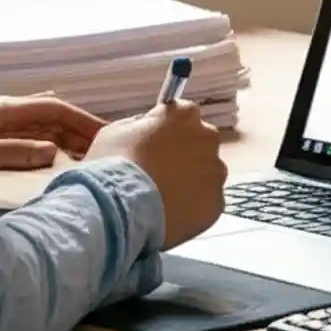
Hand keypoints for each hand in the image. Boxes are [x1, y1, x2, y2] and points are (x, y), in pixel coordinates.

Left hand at [0, 93, 105, 171]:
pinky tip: (69, 161)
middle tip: (108, 149)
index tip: (106, 132)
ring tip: (94, 158)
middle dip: (81, 133)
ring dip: (71, 144)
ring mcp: (5, 131)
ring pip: (48, 133)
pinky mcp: (2, 147)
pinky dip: (56, 153)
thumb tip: (54, 151)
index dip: (81, 119)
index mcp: (5, 109)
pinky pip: (37, 146)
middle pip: (55, 120)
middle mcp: (9, 115)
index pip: (54, 108)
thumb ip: (15, 151)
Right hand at [85, 101, 226, 248]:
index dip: (169, 130)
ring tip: (164, 199)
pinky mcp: (217, 203)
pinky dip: (193, 208)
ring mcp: (216, 172)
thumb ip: (141, 125)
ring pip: (207, 176)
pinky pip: (207, 203)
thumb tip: (149, 130)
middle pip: (201, 145)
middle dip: (186, 156)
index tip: (156, 144)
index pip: (185, 114)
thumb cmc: (113, 164)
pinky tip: (171, 215)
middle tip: (160, 174)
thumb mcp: (117, 131)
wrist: (120, 209)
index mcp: (184, 115)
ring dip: (192, 183)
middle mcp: (208, 139)